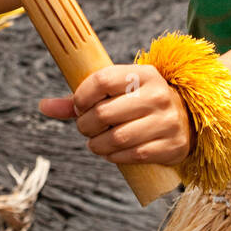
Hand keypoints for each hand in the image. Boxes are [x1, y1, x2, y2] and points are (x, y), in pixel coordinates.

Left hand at [38, 64, 195, 166]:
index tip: (79, 105)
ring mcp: (167, 121)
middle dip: (86, 125)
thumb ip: (82, 98)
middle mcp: (158, 95)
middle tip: (85, 127)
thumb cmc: (140, 102)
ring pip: (117, 138)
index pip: (102, 80)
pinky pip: (132, 154)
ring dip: (96, 144)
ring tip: (94, 142)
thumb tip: (43, 106)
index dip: (82, 96)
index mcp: (145, 74)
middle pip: (105, 113)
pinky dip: (113, 156)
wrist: (187, 120)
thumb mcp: (119, 91)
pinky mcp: (171, 145)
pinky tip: (110, 152)